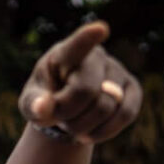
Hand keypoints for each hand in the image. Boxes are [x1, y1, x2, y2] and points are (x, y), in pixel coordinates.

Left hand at [20, 22, 141, 144]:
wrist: (66, 110)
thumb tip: (43, 107)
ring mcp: (118, 70)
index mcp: (65, 53)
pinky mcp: (133, 89)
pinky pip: (126, 114)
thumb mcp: (30, 103)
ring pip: (106, 106)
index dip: (88, 38)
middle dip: (68, 115)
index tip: (100, 29)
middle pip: (86, 91)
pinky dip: (105, 131)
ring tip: (72, 125)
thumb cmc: (45, 100)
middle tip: (58, 119)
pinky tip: (89, 133)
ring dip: (83, 127)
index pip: (76, 45)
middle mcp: (96, 56)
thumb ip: (33, 104)